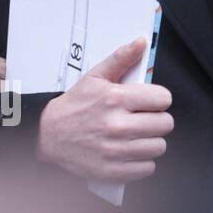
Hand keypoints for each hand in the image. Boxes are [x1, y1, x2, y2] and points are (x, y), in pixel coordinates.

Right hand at [36, 38, 172, 181]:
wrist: (47, 135)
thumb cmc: (73, 107)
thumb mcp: (94, 78)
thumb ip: (121, 59)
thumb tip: (140, 42)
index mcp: (115, 99)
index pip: (163, 99)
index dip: (156, 100)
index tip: (147, 102)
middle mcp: (117, 125)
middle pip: (166, 124)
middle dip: (155, 120)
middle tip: (139, 119)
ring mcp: (116, 150)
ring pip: (159, 146)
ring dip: (149, 141)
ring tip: (132, 135)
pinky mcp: (115, 170)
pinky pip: (148, 167)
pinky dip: (140, 161)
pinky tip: (126, 151)